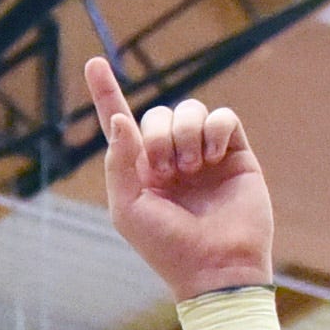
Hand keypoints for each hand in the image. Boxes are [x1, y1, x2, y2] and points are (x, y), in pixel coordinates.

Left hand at [82, 56, 272, 301]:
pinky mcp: (235, 153)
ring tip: (192, 168)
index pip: (120, 123)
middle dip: (158, 135)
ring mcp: (204, 154)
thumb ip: (119, 161)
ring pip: (190, 110)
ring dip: (185, 134)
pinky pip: (223, 117)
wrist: (216, 267)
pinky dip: (215, 129)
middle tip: (168, 170)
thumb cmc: (167, 246)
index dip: (106, 93)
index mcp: (140, 171)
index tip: (94, 62)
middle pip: (157, 113)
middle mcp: (171, 158)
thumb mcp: (128, 208)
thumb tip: (119, 119)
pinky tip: (214, 157)